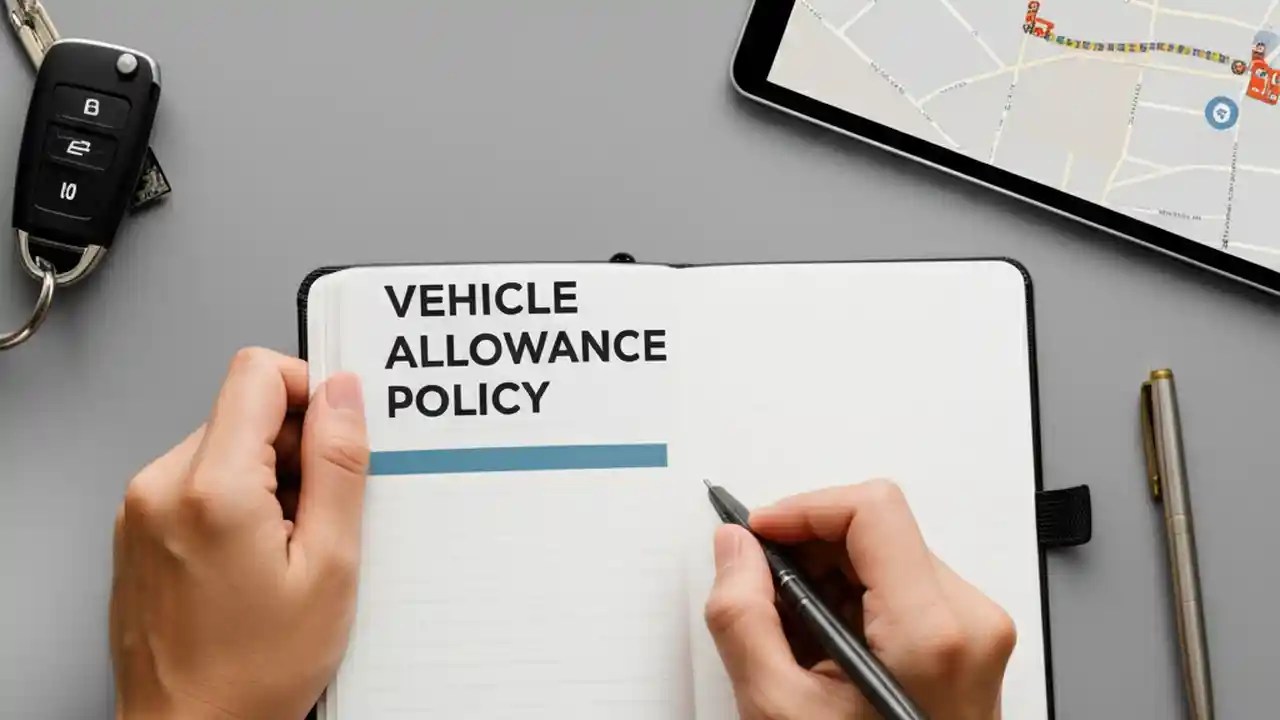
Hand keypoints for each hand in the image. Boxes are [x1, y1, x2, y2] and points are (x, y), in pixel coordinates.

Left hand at [110, 348, 369, 719]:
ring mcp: (141, 509)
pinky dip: (237, 502)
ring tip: (286, 549)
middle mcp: (161, 487)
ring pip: (223, 446)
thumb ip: (338, 467)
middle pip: (242, 411)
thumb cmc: (254, 674)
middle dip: (295, 448)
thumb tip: (342, 395)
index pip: (258, 373)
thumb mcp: (330, 567)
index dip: (310, 390)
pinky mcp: (137, 530)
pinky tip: (257, 559)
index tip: (336, 433)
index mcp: (212, 489)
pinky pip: (198, 482)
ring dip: (268, 478)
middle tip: (319, 518)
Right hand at [704, 480, 1015, 719]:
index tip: (760, 532)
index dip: (804, 509)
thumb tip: (735, 551)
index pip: (871, 509)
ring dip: (826, 579)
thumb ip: (743, 617)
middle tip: (760, 589)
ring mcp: (975, 632)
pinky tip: (822, 648)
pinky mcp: (968, 642)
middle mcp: (969, 621)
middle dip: (807, 550)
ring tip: (791, 636)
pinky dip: (851, 602)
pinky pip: (901, 588)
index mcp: (932, 632)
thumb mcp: (779, 709)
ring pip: (886, 556)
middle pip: (876, 531)